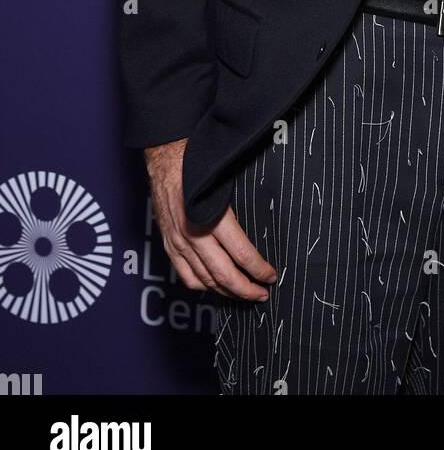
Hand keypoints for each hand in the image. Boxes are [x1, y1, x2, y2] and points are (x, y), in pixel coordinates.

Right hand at [144, 138, 277, 299]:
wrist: (165, 155)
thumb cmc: (198, 164)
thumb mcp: (226, 183)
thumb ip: (239, 210)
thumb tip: (263, 227)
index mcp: (212, 218)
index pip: (242, 255)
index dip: (259, 269)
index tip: (271, 275)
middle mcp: (193, 235)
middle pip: (224, 275)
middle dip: (246, 289)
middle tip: (262, 294)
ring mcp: (178, 242)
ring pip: (204, 280)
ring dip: (226, 292)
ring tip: (242, 294)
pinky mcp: (168, 243)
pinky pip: (184, 275)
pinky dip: (202, 285)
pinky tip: (214, 286)